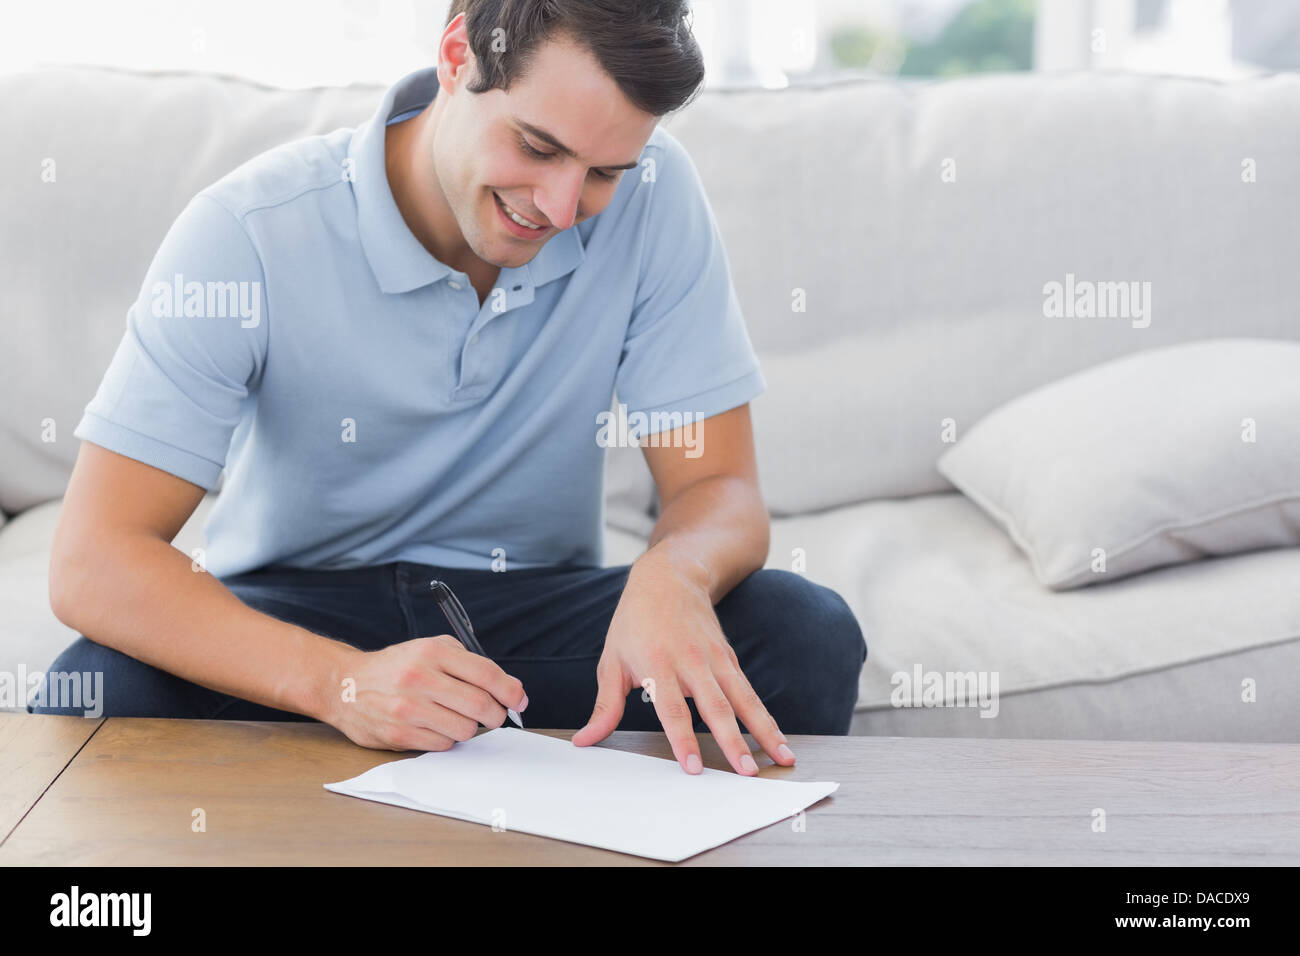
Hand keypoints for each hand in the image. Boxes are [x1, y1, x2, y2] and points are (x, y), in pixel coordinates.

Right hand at [321, 636, 526, 750]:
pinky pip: (443, 744)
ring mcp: (408, 709)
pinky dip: (446, 737)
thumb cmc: (396, 667)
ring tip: (452, 715)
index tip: (519, 701)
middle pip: (480, 705)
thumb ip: (468, 662)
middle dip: (496, 714)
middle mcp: (420, 679)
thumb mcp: (430, 649)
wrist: (344, 685)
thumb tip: (508, 688)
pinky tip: (432, 725)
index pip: (486, 674)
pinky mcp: (399, 734)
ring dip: (468, 726)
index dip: (510, 690)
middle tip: (494, 714)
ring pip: (465, 729)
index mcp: (432, 653)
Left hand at [571, 550, 795, 774]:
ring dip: (763, 730)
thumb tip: (584, 741)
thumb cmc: (634, 622)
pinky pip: (749, 691)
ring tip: (781, 757)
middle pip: (716, 707)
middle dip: (733, 741)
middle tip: (747, 772)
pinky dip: (765, 715)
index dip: (683, 740)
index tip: (694, 768)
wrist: (669, 576)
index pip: (672, 709)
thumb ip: (605, 707)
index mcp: (657, 663)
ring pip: (743, 699)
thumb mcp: (611, 660)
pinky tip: (777, 737)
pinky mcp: (728, 657)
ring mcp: (714, 659)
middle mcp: (690, 661)